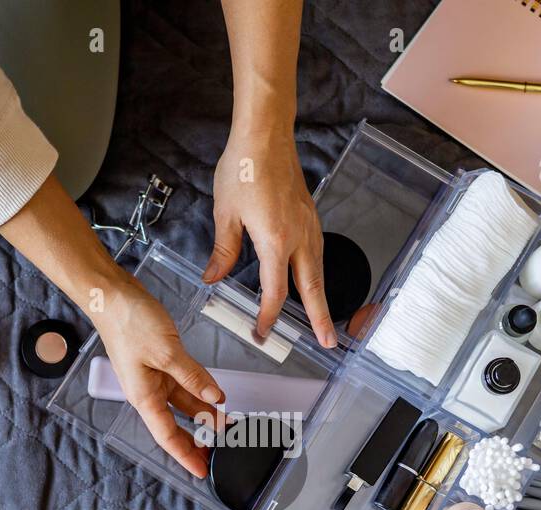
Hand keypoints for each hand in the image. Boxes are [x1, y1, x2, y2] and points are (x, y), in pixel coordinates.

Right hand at [93, 276, 223, 478]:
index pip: (167, 436)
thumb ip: (193, 377)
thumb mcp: (166, 351)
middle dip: (196, 441)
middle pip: (175, 425)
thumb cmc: (128, 321)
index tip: (201, 472)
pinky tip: (215, 397)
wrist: (110, 294)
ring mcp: (153, 377)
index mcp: (144, 396)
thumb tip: (214, 398)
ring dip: (204, 416)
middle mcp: (148, 392)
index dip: (185, 456)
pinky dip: (199, 392)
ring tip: (226, 427)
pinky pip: (182, 384)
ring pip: (183, 405)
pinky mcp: (159, 362)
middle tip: (219, 455)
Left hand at [202, 127, 335, 347]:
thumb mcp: (225, 214)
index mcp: (275, 241)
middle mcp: (299, 237)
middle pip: (312, 288)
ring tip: (323, 320)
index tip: (262, 331)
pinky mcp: (310, 216)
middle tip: (327, 343)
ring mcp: (309, 226)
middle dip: (320, 318)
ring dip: (320, 298)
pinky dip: (316, 273)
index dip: (269, 316)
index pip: (275, 292)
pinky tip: (310, 279)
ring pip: (318, 271)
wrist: (266, 134)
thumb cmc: (243, 168)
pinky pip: (316, 253)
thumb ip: (223, 252)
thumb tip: (213, 278)